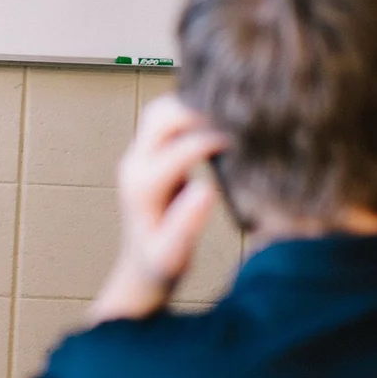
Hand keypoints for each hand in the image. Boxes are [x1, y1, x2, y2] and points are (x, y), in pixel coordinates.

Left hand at [90, 93, 226, 322]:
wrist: (141, 270)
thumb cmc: (160, 266)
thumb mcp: (174, 254)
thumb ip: (186, 224)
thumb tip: (205, 189)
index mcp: (142, 186)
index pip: (177, 148)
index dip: (209, 139)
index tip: (241, 138)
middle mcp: (134, 164)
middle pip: (160, 117)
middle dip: (196, 110)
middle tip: (234, 116)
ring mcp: (138, 157)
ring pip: (159, 112)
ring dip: (190, 107)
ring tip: (226, 114)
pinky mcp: (147, 156)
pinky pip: (165, 122)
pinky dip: (189, 114)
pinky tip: (215, 122)